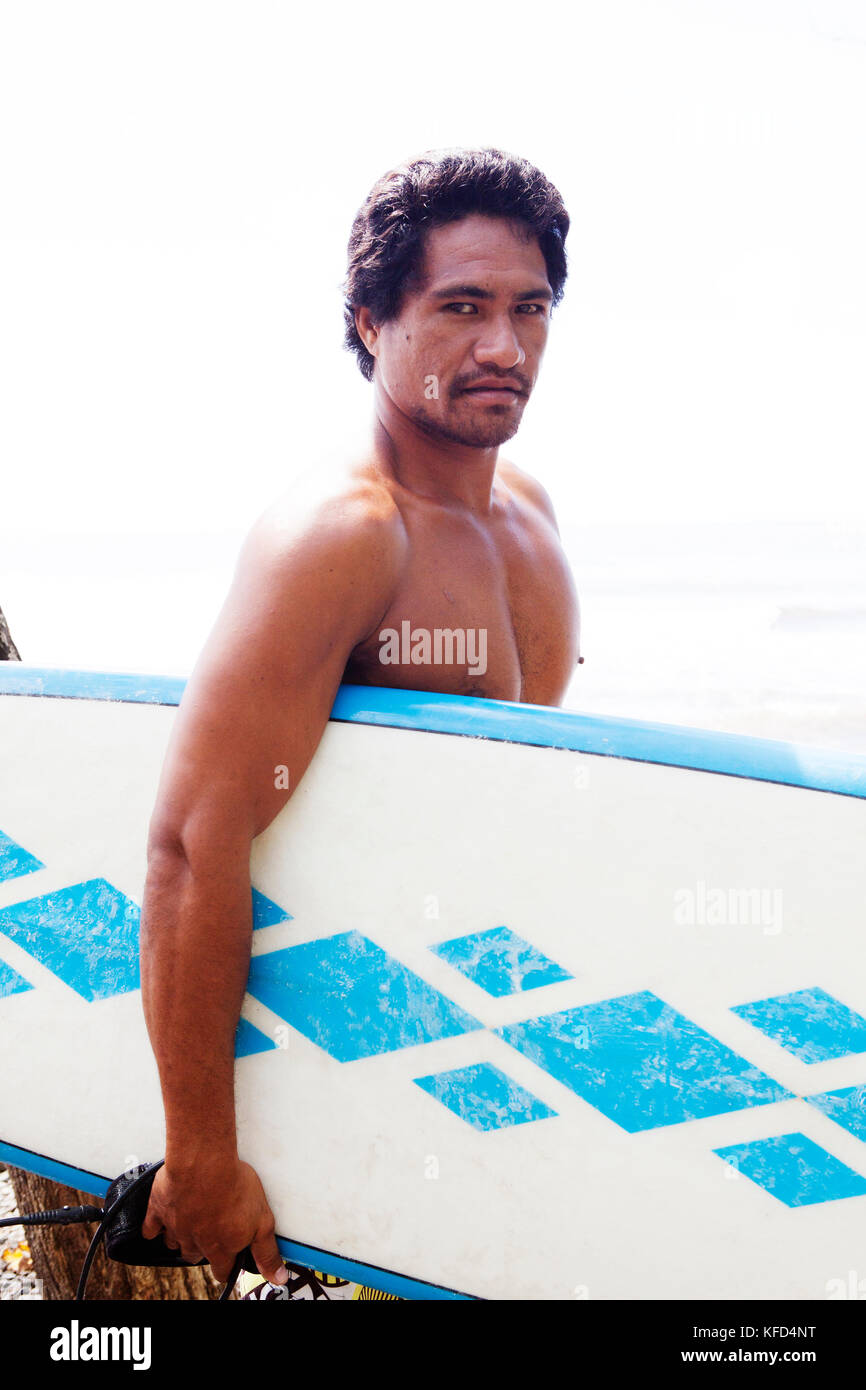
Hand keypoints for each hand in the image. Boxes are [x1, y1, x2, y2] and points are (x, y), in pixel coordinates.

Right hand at [141, 1156, 287, 1286]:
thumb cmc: (234, 1186)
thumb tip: (277, 1278)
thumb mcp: (262, 1221)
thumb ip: (267, 1252)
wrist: (204, 1163)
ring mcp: (175, 1227)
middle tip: (211, 1237)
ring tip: (189, 1228)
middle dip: (204, 1250)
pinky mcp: (159, 1210)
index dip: (227, 1267)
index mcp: (220, 1247)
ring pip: (175, 1243)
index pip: (223, 1270)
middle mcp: (196, 1242)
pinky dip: (154, 1228)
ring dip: (182, 1239)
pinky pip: (151, 1227)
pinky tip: (159, 1224)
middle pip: (196, 1256)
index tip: (229, 1263)